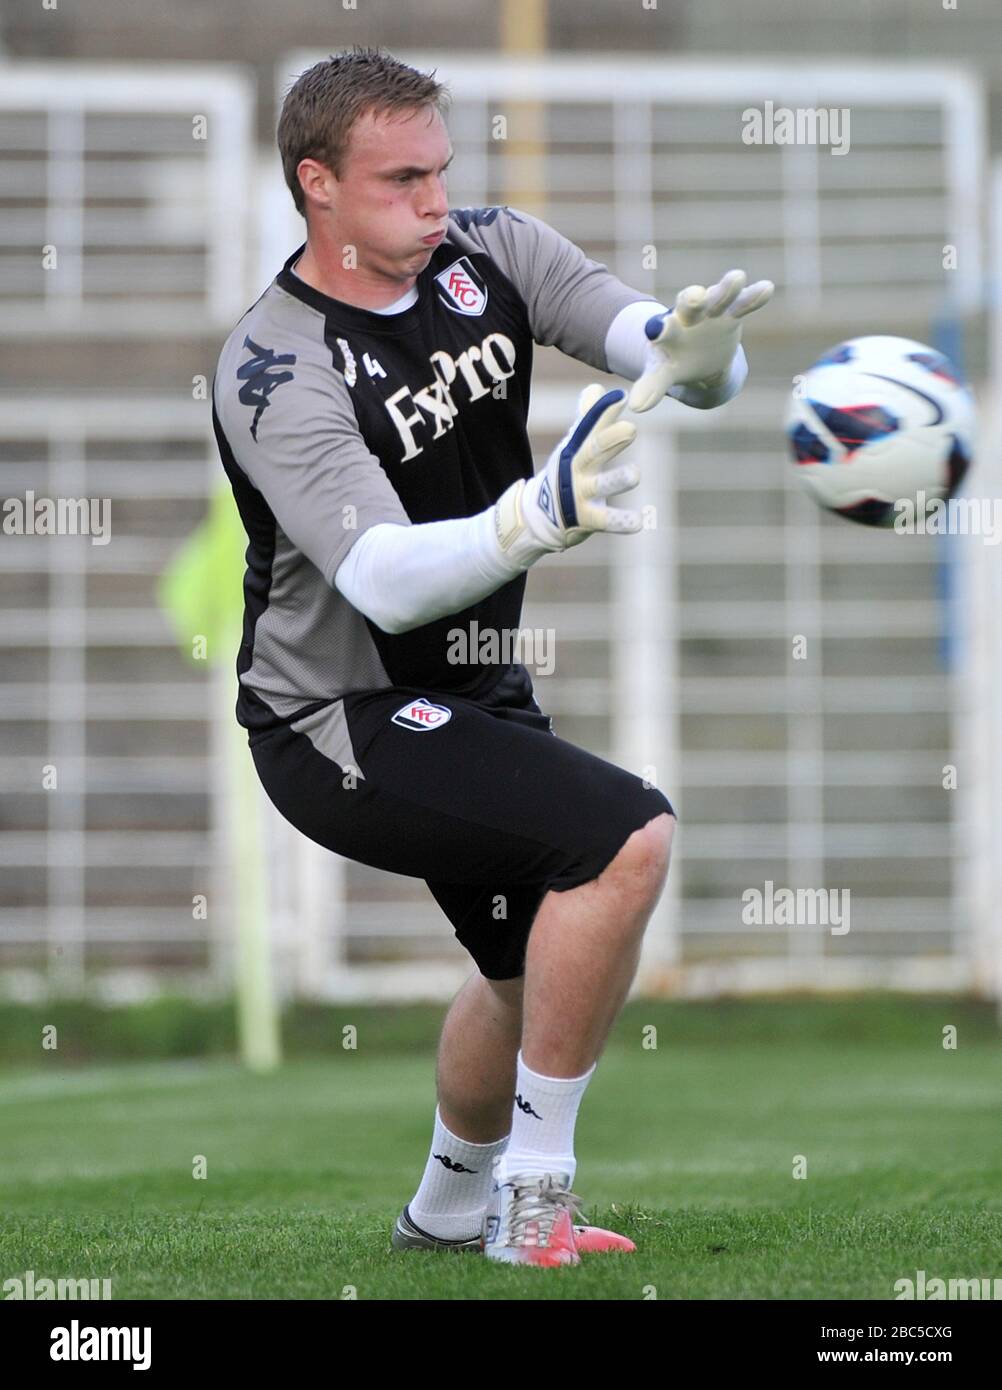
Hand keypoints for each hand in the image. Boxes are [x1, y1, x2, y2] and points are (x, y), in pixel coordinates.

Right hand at [494, 385, 640, 565]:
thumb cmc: (567, 474)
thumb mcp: (575, 445)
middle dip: (611, 440)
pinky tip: (639, 522)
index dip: (603, 412)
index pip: (590, 426)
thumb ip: (589, 418)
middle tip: (632, 429)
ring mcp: (580, 494)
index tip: (620, 397)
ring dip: (616, 480)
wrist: (540, 514)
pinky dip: (621, 522)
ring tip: (635, 475)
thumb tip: (596, 387)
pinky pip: (605, 521)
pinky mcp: (587, 519)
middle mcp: (577, 468)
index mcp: (577, 448)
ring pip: (600, 486)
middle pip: (593, 452)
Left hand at [628, 269, 773, 412]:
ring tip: (737, 277)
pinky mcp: (732, 314)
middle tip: (694, 296)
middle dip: (693, 299)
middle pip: (690, 304)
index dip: (659, 329)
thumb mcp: (663, 372)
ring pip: (719, 296)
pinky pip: (744, 303)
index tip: (655, 330)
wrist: (696, 355)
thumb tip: (635, 407)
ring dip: (726, 289)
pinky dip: (754, 296)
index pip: (661, 329)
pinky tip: (767, 287)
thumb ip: (652, 385)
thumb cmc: (674, 361)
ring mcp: (711, 312)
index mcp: (667, 330)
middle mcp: (688, 316)